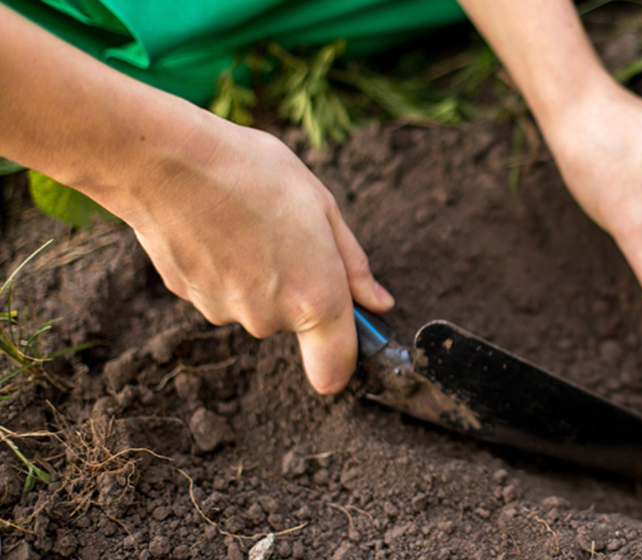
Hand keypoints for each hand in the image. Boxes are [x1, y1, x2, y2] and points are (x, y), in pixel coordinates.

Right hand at [101, 115, 394, 392]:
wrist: (165, 160)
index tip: (348, 332)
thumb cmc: (253, 173)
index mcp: (315, 299)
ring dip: (258, 273)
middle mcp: (271, 318)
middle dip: (298, 285)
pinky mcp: (190, 298)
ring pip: (256, 302)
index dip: (344, 358)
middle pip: (295, 321)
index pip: (334, 370)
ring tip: (246, 220)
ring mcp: (226, 312)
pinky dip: (223, 265)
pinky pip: (221, 289)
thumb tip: (377, 304)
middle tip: (286, 231)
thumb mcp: (323, 206)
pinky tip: (215, 224)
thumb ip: (353, 265)